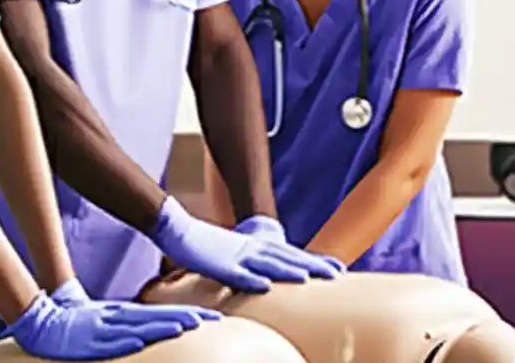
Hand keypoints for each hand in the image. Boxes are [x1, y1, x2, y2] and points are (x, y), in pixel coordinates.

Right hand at [48, 278, 218, 328]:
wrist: (41, 322)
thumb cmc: (75, 322)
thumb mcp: (105, 316)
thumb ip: (128, 320)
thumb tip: (152, 325)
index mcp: (123, 312)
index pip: (162, 311)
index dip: (188, 313)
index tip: (214, 317)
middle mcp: (117, 317)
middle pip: (155, 316)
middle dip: (184, 317)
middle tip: (212, 319)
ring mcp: (102, 328)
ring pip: (136, 327)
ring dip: (160, 326)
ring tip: (184, 327)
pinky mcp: (87, 341)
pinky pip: (108, 342)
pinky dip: (124, 340)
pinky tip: (139, 341)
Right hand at [149, 196, 342, 293]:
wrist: (176, 228)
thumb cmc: (201, 243)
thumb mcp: (231, 251)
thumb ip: (249, 261)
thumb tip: (266, 275)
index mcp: (254, 246)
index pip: (290, 253)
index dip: (314, 261)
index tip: (338, 269)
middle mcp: (250, 249)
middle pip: (285, 256)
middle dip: (311, 266)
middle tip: (337, 275)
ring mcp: (234, 255)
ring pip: (265, 263)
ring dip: (287, 270)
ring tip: (308, 278)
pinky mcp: (217, 264)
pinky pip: (235, 273)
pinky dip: (250, 279)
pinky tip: (264, 286)